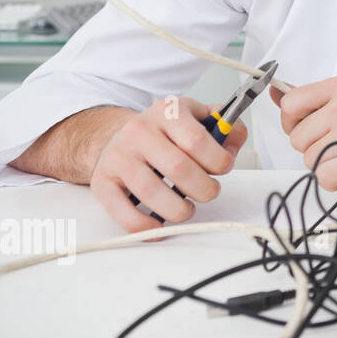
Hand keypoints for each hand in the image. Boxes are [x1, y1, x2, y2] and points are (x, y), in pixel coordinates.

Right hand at [90, 97, 247, 232]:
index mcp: (167, 112)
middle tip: (208, 191)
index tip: (223, 168)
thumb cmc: (164, 131)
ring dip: (179, 209)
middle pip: (178, 168)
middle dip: (204, 189)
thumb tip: (234, 139)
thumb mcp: (197, 116)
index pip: (198, 140)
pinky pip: (122, 210)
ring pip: (152, 192)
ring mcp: (118, 157)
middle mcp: (139, 131)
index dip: (219, 161)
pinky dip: (144, 225)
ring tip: (187, 208)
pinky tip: (160, 225)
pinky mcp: (102, 181)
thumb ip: (226, 125)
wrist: (119, 135)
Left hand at [270, 75, 336, 189]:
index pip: (291, 102)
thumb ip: (314, 100)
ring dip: (326, 164)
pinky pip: (323, 177)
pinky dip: (334, 180)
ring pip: (309, 159)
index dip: (292, 122)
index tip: (308, 128)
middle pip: (297, 136)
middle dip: (313, 147)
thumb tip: (276, 95)